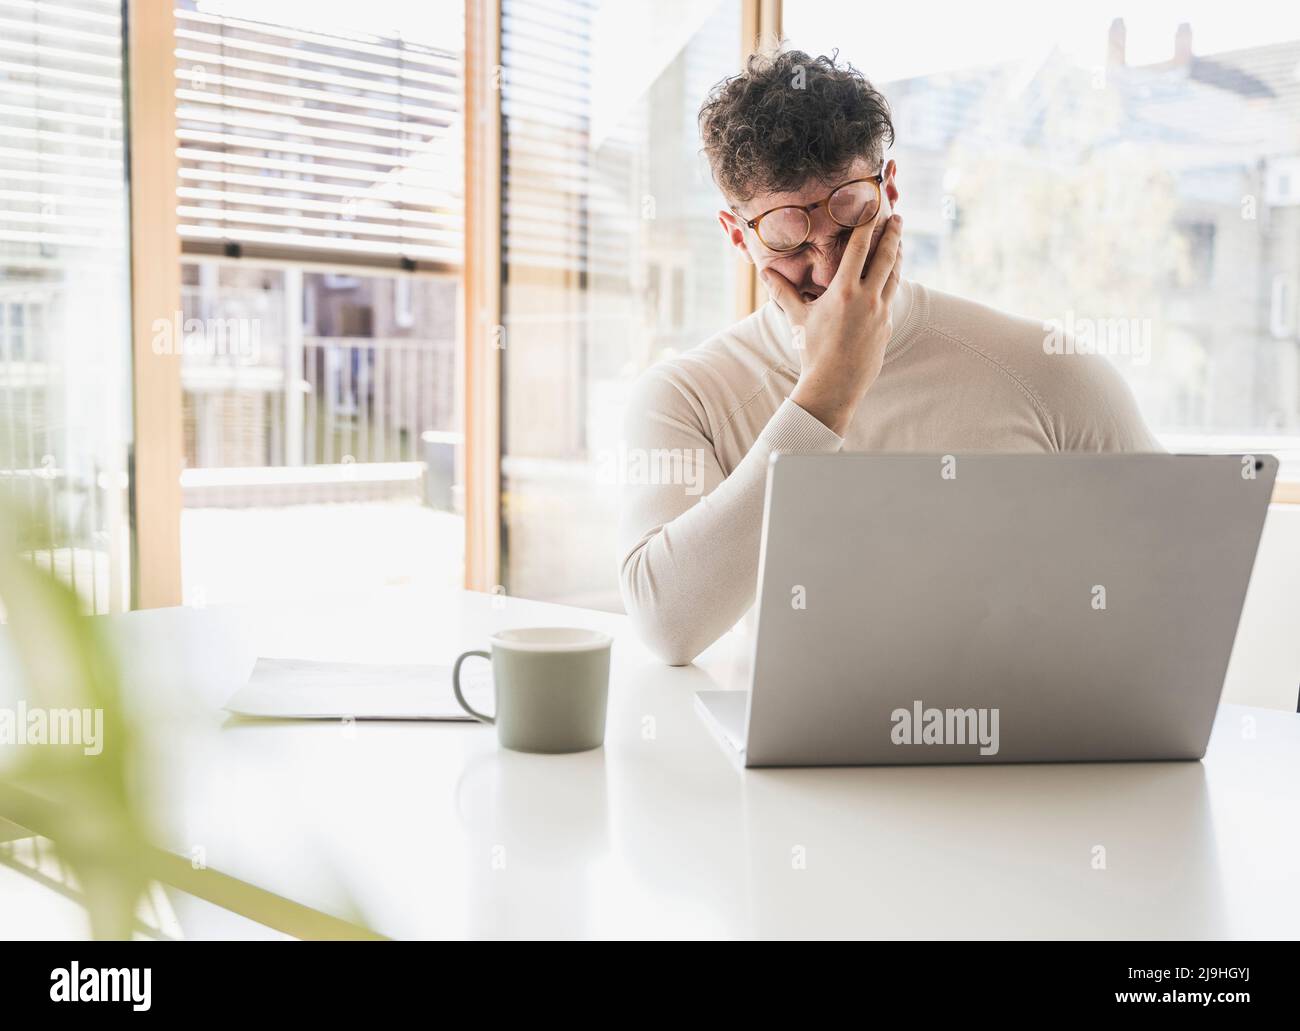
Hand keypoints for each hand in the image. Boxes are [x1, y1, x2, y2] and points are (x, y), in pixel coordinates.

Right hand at [761, 213, 902, 436]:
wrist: (834, 385)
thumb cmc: (812, 351)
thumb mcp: (798, 318)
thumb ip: (783, 292)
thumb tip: (764, 272)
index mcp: (844, 292)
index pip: (859, 249)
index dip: (868, 225)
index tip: (874, 208)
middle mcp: (867, 298)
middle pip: (886, 258)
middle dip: (893, 235)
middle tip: (898, 218)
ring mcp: (881, 313)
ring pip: (895, 277)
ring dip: (898, 257)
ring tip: (900, 243)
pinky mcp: (886, 327)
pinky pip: (891, 298)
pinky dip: (892, 282)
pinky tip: (890, 278)